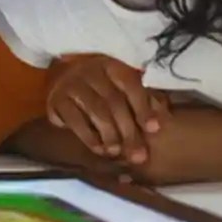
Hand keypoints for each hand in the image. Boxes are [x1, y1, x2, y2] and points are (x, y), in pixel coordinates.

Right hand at [46, 55, 169, 164]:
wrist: (61, 79)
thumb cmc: (100, 87)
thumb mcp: (121, 88)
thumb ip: (143, 101)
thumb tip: (165, 119)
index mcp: (112, 66)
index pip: (131, 85)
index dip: (143, 107)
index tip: (154, 129)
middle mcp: (91, 71)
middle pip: (114, 101)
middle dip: (129, 130)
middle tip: (138, 155)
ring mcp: (72, 84)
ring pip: (96, 110)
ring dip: (109, 135)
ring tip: (118, 152)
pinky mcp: (56, 99)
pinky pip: (74, 119)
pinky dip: (88, 136)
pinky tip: (99, 149)